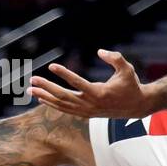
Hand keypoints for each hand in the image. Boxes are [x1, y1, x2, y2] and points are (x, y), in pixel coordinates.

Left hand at [30, 49, 154, 118]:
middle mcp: (90, 104)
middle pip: (63, 96)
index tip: (51, 66)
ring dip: (45, 96)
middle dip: (46, 87)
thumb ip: (115, 58)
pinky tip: (41, 97)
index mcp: (99, 93)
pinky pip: (64, 109)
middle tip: (33, 79)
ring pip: (61, 104)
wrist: (136, 106)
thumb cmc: (131, 85)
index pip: (77, 82)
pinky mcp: (85, 114)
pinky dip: (52, 104)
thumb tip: (100, 51)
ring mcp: (86, 111)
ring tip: (30, 88)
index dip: (63, 74)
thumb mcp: (128, 69)